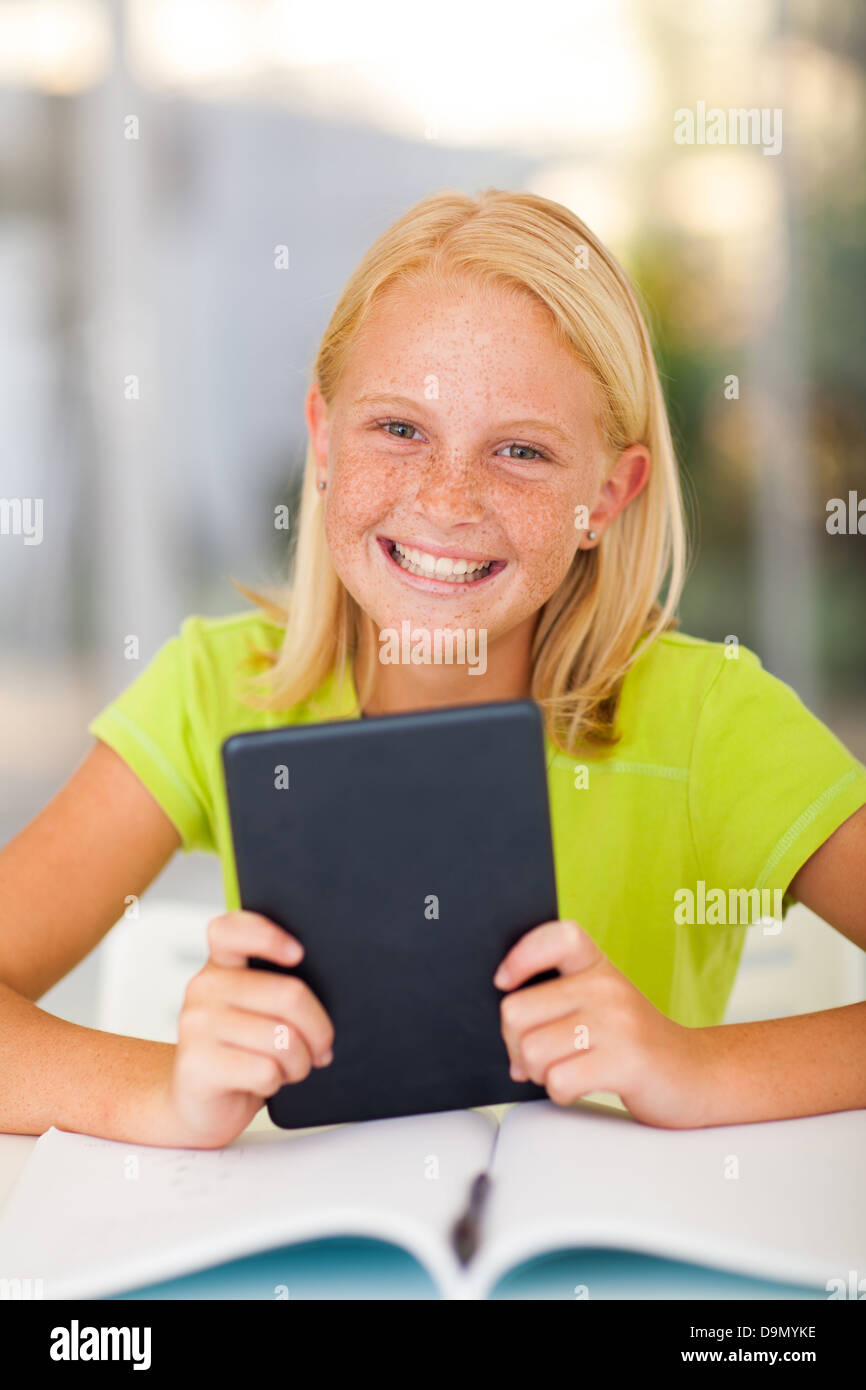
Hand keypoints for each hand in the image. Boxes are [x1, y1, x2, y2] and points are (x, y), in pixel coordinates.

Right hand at [164, 911, 334, 1147]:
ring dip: (300, 1063)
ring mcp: (196, 1025)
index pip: (232, 930)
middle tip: (319, 1048)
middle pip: (288, 994)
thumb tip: (332, 991)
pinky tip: (265, 1082)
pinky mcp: (198, 1065)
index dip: (268, 936)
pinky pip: (265, 1071)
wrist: (198, 1106)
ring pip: (282, 1039)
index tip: (298, 954)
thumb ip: (276, 991)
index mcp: (221, 966)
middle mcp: (204, 988)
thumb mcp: (256, 1012)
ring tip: (290, 1067)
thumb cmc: (240, 1054)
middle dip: (318, 1031)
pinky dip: (277, 1083)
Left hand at [494, 919, 711, 1128]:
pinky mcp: (626, 1062)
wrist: (696, 1075)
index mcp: (598, 966)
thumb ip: (558, 999)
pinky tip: (580, 1086)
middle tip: (537, 1057)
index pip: (557, 937)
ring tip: (564, 1070)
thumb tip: (504, 1025)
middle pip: (517, 1012)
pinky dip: (559, 1093)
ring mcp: (618, 1023)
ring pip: (532, 1051)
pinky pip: (558, 1080)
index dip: (521, 956)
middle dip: (515, 1045)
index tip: (505, 982)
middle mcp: (607, 987)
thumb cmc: (635, 1043)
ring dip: (538, 1073)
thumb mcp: (602, 1003)